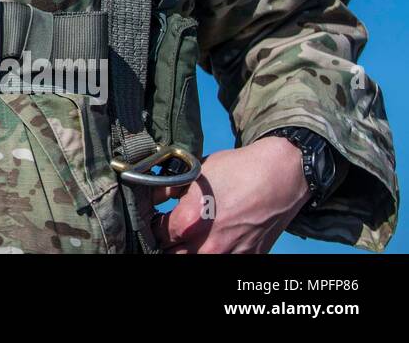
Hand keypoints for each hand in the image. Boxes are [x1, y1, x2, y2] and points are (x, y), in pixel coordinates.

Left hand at [151, 137, 310, 252]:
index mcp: (188, 223)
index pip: (158, 234)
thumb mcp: (195, 174)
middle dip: (168, 241)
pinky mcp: (249, 257)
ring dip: (188, 250)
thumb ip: (168, 189)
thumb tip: (149, 195)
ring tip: (191, 234)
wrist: (280, 174)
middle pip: (173, 254)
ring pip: (195, 261)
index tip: (158, 217)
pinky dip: (214, 252)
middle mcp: (208, 245)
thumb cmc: (237, 170)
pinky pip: (224, 261)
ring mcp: (230, 254)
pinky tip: (214, 238)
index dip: (154, 224)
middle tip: (171, 228)